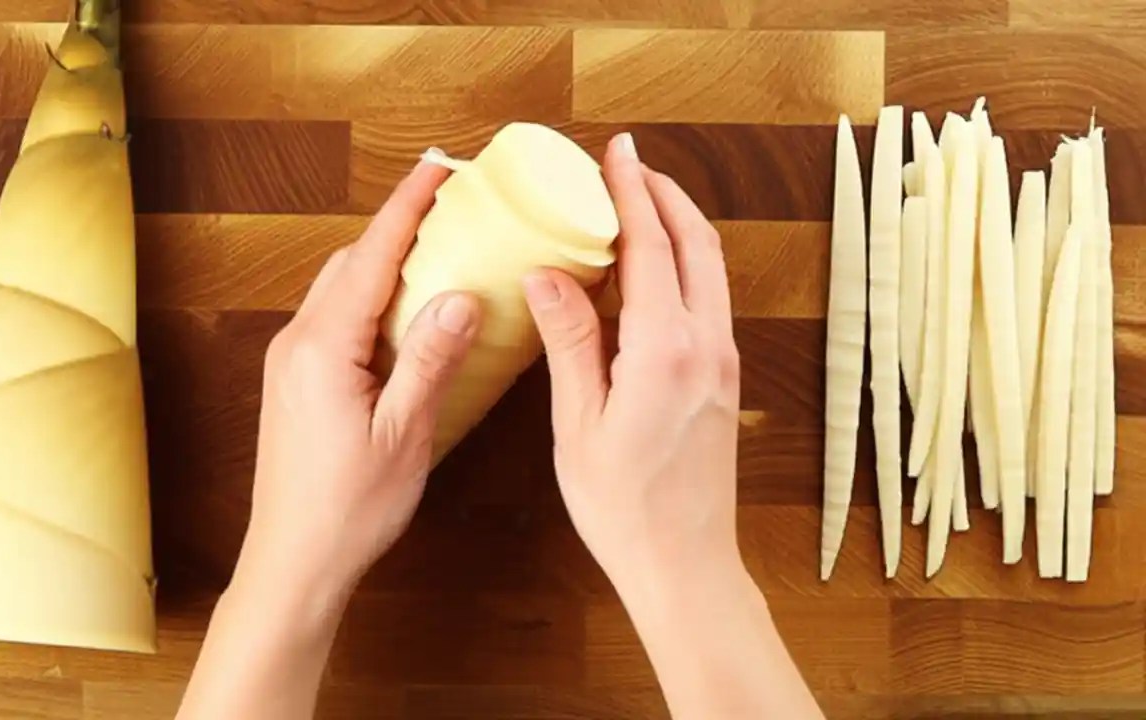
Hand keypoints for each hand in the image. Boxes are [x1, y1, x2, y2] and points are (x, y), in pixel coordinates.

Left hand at [230, 159, 480, 618]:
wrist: (291, 563)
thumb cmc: (347, 510)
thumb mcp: (403, 435)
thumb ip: (430, 360)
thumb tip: (461, 296)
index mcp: (322, 349)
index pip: (370, 259)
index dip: (406, 209)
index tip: (437, 170)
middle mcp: (296, 344)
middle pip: (350, 265)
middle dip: (397, 229)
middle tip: (448, 205)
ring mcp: (290, 362)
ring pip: (339, 290)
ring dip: (383, 264)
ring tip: (435, 250)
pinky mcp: (294, 383)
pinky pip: (334, 319)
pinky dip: (371, 300)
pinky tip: (404, 314)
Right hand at [523, 135, 821, 719]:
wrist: (686, 564)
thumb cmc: (625, 506)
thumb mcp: (580, 424)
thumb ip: (570, 342)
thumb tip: (549, 276)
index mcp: (667, 349)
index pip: (652, 245)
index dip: (631, 191)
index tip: (616, 152)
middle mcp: (708, 344)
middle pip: (696, 243)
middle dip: (663, 194)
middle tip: (627, 165)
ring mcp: (723, 361)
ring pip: (711, 269)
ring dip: (679, 226)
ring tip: (639, 204)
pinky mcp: (724, 379)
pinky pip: (710, 300)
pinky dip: (686, 265)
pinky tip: (652, 272)